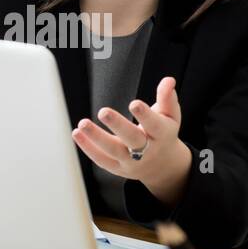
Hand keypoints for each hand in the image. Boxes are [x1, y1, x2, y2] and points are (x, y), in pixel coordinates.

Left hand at [72, 76, 191, 206]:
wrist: (162, 165)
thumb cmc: (163, 133)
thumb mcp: (170, 116)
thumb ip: (167, 98)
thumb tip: (168, 80)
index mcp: (162, 135)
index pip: (154, 125)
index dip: (145, 115)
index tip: (134, 103)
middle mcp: (147, 151)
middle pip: (133, 139)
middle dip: (118, 126)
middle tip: (103, 112)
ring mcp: (131, 162)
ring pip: (113, 151)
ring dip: (96, 137)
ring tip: (82, 124)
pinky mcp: (117, 168)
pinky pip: (101, 160)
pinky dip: (88, 147)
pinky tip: (77, 134)